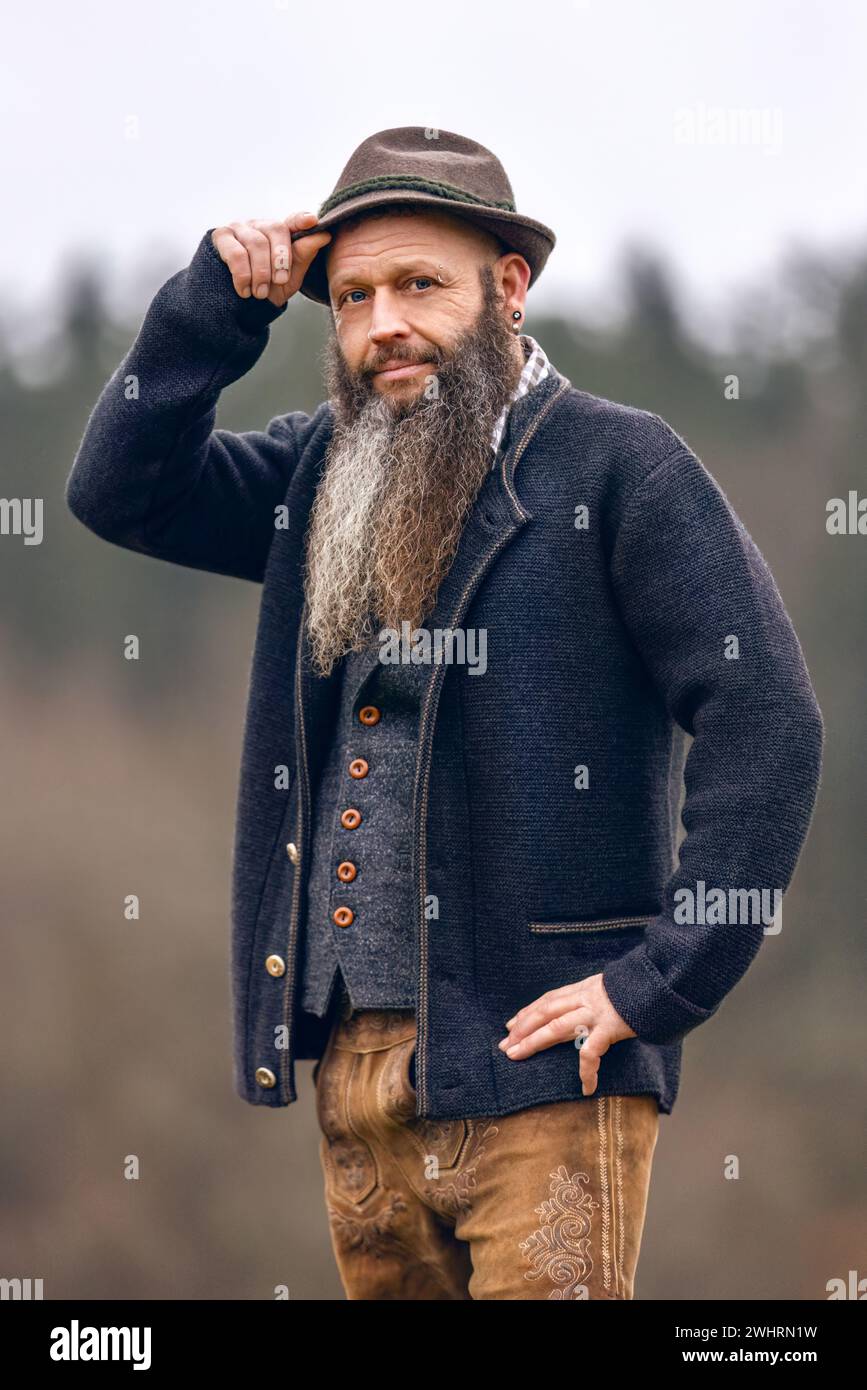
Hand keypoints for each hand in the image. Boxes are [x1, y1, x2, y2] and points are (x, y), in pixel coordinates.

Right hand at [210, 212, 331, 307]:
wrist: (238, 308)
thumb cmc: (266, 290)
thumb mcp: (289, 278)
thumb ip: (304, 256)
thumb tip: (324, 234)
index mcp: (279, 234)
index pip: (292, 221)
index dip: (301, 220)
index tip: (312, 222)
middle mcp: (259, 226)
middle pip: (275, 229)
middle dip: (280, 258)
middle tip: (280, 281)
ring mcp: (239, 228)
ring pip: (256, 242)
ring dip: (261, 272)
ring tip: (260, 293)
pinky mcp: (221, 237)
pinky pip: (236, 252)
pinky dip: (243, 275)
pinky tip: (245, 290)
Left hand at [497, 973, 636, 1096]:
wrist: (658, 985)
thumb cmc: (635, 991)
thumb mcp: (607, 988)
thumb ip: (591, 998)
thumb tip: (577, 1010)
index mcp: (582, 989)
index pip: (547, 1001)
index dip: (527, 1013)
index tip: (509, 1025)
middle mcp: (583, 999)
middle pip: (544, 1013)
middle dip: (521, 1029)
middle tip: (504, 1046)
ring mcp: (595, 1014)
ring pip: (556, 1028)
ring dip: (533, 1043)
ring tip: (517, 1056)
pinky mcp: (609, 1028)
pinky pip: (591, 1052)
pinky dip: (586, 1072)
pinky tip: (585, 1088)